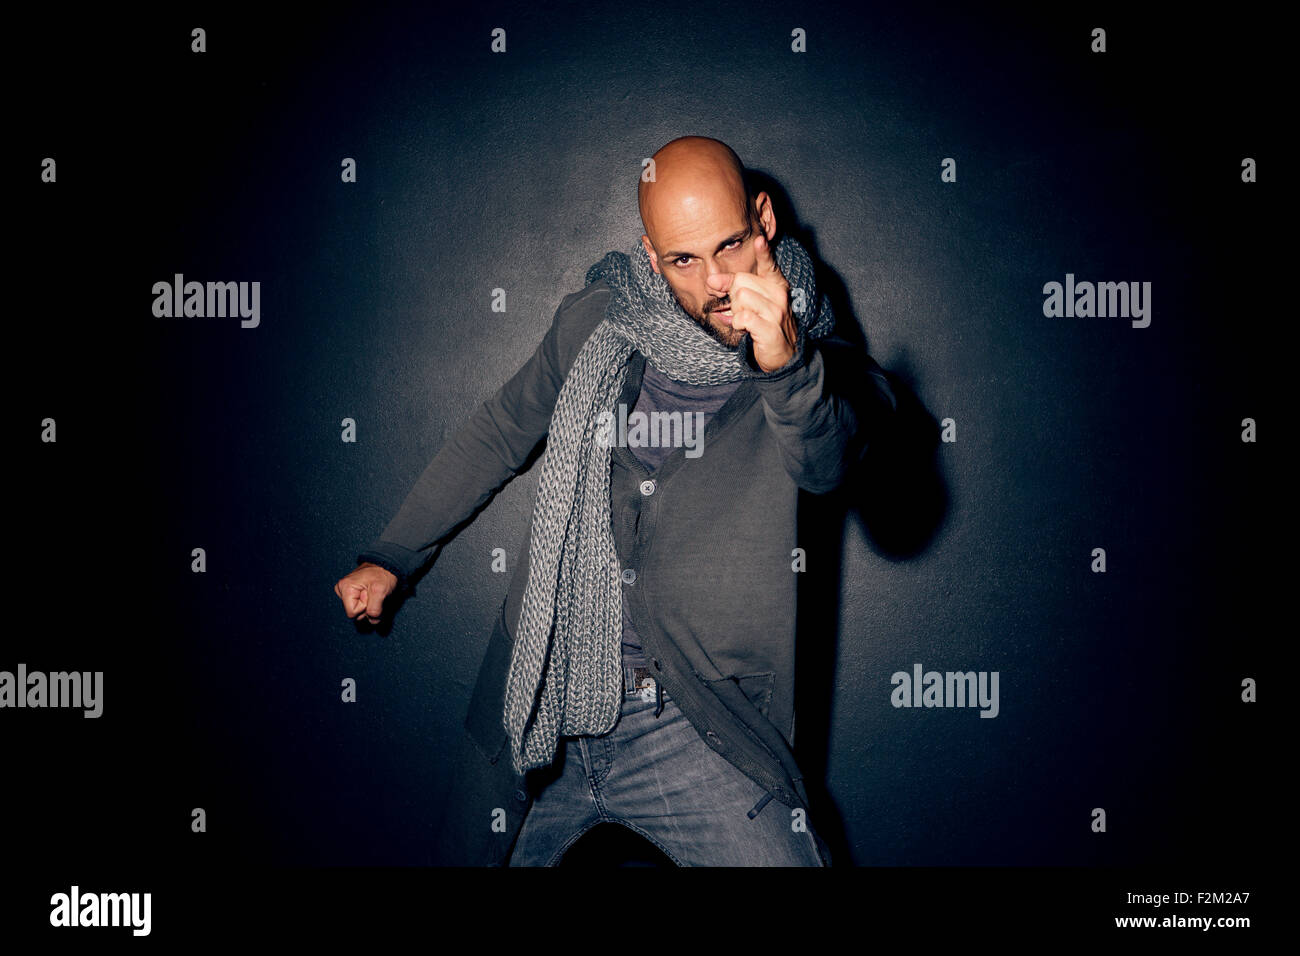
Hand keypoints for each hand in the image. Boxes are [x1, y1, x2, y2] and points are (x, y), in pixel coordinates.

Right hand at [335, 562, 398, 623]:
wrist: (388, 565)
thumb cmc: (384, 574)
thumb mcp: (380, 591)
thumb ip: (374, 609)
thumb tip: (372, 620)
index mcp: (344, 588)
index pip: (352, 613)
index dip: (364, 607)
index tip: (370, 594)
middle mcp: (342, 589)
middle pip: (355, 613)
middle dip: (367, 606)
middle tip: (373, 592)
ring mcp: (347, 591)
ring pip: (359, 611)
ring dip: (369, 604)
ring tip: (373, 591)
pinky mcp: (353, 592)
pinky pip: (360, 606)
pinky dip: (369, 602)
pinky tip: (371, 592)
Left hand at [706, 232, 796, 371]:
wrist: (784, 354)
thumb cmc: (764, 323)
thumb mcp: (750, 302)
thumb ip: (733, 287)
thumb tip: (711, 279)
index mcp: (776, 284)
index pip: (769, 264)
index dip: (764, 252)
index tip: (760, 240)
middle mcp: (779, 294)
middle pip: (741, 282)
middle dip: (733, 297)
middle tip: (744, 311)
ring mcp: (777, 312)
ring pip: (740, 298)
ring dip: (736, 312)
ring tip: (748, 321)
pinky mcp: (770, 329)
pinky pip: (742, 318)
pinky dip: (738, 324)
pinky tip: (747, 329)